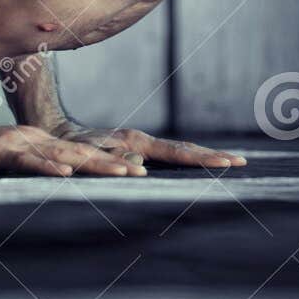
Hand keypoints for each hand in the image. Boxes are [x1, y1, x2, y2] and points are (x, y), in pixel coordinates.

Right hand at [0, 122, 148, 176]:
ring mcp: (17, 145)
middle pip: (80, 153)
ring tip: (121, 173)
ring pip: (61, 155)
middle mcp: (34, 142)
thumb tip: (59, 176)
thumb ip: (31, 166)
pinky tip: (65, 171)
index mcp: (39, 145)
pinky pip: (25, 160)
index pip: (80, 154)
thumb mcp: (8, 161)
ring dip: (92, 164)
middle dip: (112, 164)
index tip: (137, 170)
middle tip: (142, 173)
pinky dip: (46, 165)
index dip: (109, 161)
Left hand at [45, 122, 246, 169]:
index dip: (203, 158)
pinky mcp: (137, 149)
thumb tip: (141, 166)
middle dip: (213, 156)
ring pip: (179, 150)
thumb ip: (111, 159)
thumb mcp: (88, 154)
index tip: (227, 162)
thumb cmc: (70, 147)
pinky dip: (188, 158)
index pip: (177, 152)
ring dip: (204, 156)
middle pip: (185, 149)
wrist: (56, 132)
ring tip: (230, 161)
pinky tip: (199, 163)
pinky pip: (167, 155)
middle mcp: (143, 142)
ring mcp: (142, 145)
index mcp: (137, 142)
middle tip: (242, 162)